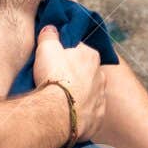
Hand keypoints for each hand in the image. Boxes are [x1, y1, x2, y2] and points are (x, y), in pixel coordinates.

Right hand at [32, 25, 106, 141]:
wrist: (59, 113)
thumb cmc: (54, 77)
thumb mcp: (46, 48)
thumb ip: (49, 36)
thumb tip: (51, 28)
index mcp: (91, 57)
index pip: (80, 51)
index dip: (66, 56)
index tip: (55, 63)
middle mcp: (101, 77)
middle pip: (86, 73)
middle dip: (74, 76)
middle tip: (56, 82)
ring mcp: (101, 99)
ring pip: (89, 94)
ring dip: (78, 96)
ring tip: (60, 101)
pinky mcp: (98, 118)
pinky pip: (89, 114)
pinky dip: (80, 114)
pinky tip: (67, 115)